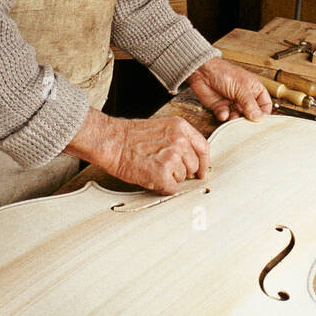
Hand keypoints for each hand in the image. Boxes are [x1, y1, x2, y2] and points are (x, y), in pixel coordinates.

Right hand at [65, 111, 208, 194]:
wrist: (112, 142)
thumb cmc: (130, 136)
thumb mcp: (161, 128)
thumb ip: (179, 140)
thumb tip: (190, 158)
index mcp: (180, 127)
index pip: (203, 147)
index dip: (203, 162)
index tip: (201, 171)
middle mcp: (179, 141)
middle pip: (193, 166)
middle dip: (181, 170)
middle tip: (163, 167)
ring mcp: (172, 158)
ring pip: (182, 178)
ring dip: (169, 178)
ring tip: (152, 167)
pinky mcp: (163, 174)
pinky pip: (171, 188)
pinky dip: (161, 187)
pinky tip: (150, 176)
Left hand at [187, 57, 272, 123]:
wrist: (202, 71)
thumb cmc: (224, 72)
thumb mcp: (241, 87)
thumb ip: (250, 104)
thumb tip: (258, 118)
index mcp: (254, 89)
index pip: (265, 105)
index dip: (264, 114)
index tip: (261, 122)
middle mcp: (245, 98)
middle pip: (252, 114)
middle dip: (249, 120)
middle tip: (247, 125)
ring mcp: (233, 103)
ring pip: (239, 118)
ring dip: (236, 120)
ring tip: (233, 118)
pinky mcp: (221, 108)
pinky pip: (226, 117)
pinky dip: (224, 116)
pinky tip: (223, 113)